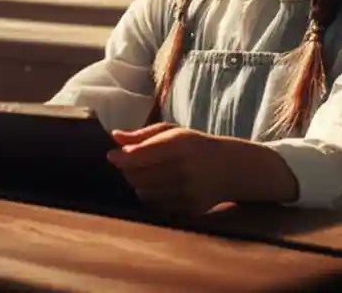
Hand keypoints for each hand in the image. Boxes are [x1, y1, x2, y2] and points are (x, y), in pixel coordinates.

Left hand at [106, 123, 234, 214]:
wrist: (230, 169)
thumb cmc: (194, 146)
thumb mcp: (173, 132)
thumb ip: (142, 135)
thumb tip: (114, 137)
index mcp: (181, 145)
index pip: (141, 155)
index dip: (122, 157)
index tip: (112, 155)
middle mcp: (185, 170)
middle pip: (138, 177)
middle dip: (128, 171)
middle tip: (130, 164)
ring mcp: (187, 193)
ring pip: (144, 193)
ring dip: (138, 184)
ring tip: (147, 174)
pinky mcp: (188, 209)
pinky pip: (156, 206)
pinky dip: (151, 196)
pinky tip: (158, 187)